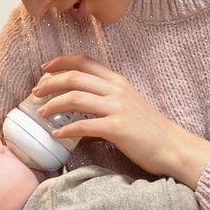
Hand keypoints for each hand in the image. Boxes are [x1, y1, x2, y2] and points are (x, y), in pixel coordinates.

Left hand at [38, 55, 209, 186]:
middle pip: (75, 77)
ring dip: (53, 104)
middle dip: (50, 82)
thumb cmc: (150, 131)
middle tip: (35, 92)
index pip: (85, 62)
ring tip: (42, 112)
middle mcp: (117, 90)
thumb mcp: (127, 107)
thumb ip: (104, 103)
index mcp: (118, 82)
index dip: (61, 62)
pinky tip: (57, 133)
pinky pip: (85, 125)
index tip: (45, 68)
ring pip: (76, 98)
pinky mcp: (119, 128)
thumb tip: (78, 113)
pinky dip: (67, 128)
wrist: (174, 147)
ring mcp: (118, 108)